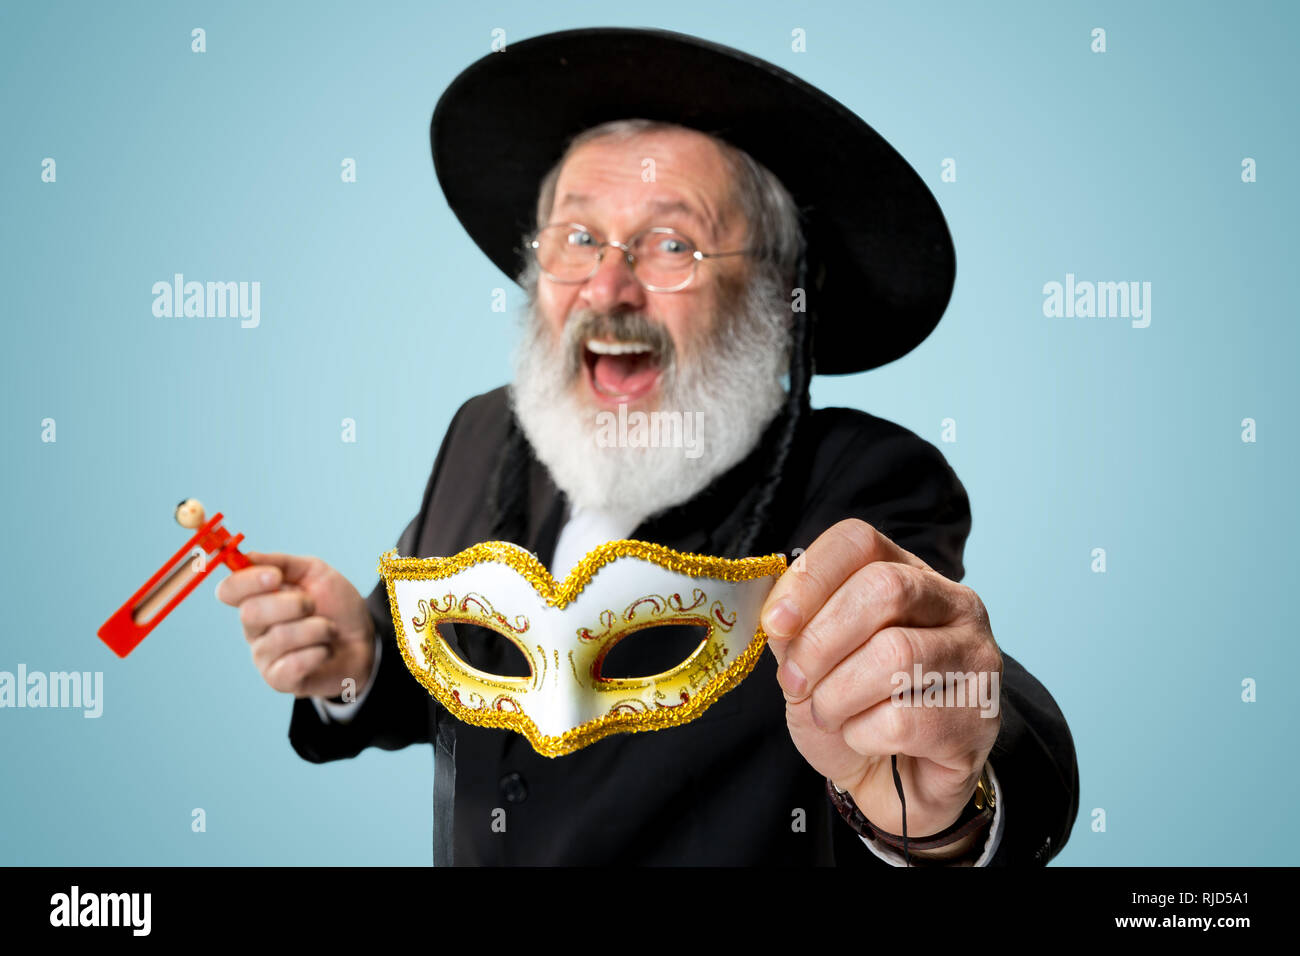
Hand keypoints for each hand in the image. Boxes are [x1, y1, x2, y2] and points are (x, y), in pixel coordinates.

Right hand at [215, 551, 375, 700]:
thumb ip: (282, 563)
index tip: (275, 576)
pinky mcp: (279, 680)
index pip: (229, 590)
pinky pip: (293, 664)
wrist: (364, 641)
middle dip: (293, 604)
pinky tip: (326, 651)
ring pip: (280, 637)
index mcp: (257, 599)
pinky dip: (319, 652)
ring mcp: (264, 656)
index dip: (247, 581)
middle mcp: (254, 628)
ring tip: (328, 630)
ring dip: (318, 628)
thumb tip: (246, 556)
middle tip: (313, 606)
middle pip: (250, 613)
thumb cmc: (336, 607)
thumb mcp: (315, 573)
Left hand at [760, 519, 1002, 843]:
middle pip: (883, 589)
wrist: (896, 784)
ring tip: (828, 714)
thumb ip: (797, 632)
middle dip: (821, 640)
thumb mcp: (813, 663)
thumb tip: (780, 617)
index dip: (810, 577)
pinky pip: (905, 719)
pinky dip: (864, 735)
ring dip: (838, 694)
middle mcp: (954, 604)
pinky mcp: (979, 718)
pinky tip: (865, 739)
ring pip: (894, 655)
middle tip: (794, 682)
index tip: (776, 623)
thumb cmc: (855, 711)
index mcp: (907, 573)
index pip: (860, 541)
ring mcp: (976, 658)